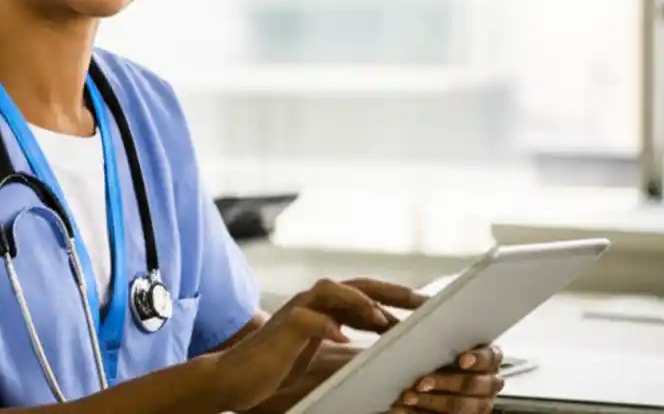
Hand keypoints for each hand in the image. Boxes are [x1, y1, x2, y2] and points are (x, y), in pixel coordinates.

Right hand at [207, 278, 423, 412]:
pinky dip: (327, 326)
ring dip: (359, 301)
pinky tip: (343, 338)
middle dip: (391, 291)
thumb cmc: (277, 366)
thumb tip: (384, 345)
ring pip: (331, 290)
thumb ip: (346, 342)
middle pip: (358, 285)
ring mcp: (296, 311)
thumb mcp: (319, 354)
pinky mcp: (283, 328)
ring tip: (383, 320)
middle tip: (424, 303)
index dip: (398, 298)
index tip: (429, 307)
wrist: (234, 377)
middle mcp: (313, 302)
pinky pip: (307, 320)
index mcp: (326, 308)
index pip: (368, 294)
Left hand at [386, 344, 504, 413]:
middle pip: (472, 384)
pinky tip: (404, 409)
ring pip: (460, 406)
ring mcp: (479, 404)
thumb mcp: (445, 342)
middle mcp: (489, 382)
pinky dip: (422, 413)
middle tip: (421, 382)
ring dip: (432, 401)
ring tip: (408, 397)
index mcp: (489, 359)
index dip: (477, 359)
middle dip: (445, 382)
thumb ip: (441, 336)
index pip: (490, 357)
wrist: (440, 378)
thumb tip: (417, 323)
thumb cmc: (443, 353)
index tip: (461, 360)